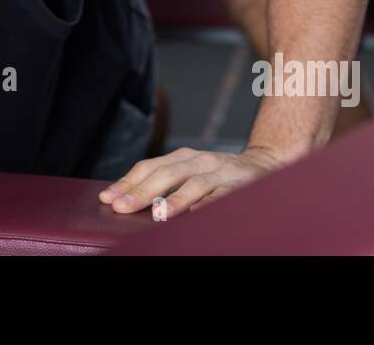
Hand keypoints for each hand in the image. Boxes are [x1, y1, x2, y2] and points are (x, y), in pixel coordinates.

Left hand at [98, 145, 284, 218]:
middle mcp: (199, 161)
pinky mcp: (240, 186)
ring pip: (195, 184)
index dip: (127, 182)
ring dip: (175, 199)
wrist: (266, 164)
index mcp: (183, 157)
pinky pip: (223, 197)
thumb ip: (165, 182)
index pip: (149, 167)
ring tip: (158, 213)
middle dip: (142, 192)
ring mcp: (220, 173)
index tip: (106, 198)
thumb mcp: (190, 173)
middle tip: (121, 207)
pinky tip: (196, 215)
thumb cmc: (218, 175)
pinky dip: (209, 205)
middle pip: (166, 174)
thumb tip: (127, 199)